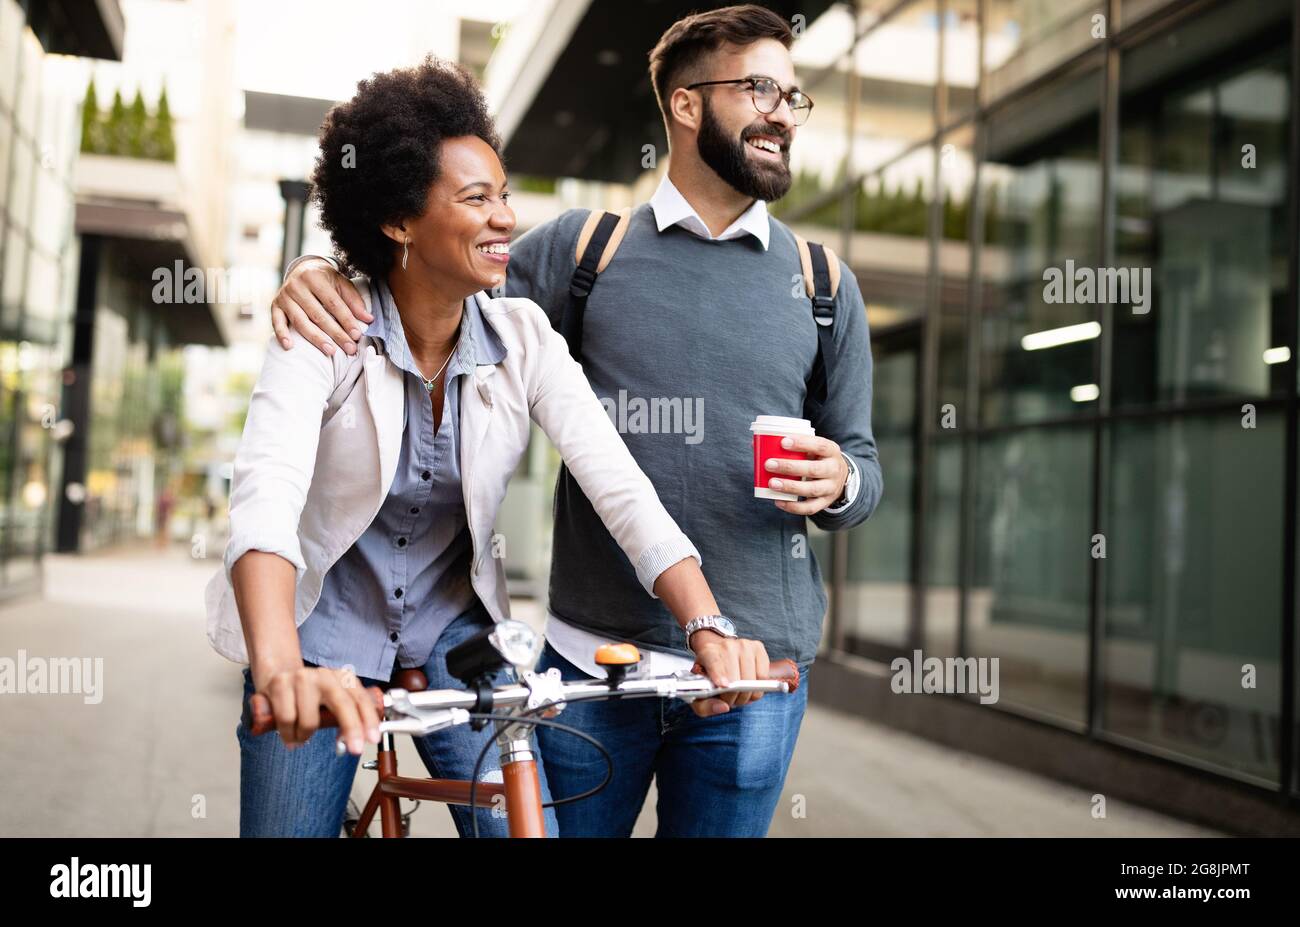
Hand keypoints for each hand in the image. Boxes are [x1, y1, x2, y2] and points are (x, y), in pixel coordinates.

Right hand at [253, 664, 382, 754]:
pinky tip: (288, 733)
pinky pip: (287, 720)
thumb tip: (353, 742)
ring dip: (304, 737)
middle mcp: (324, 675)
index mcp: (341, 678)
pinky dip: (288, 734)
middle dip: (352, 728)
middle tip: (354, 749)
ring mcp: (302, 678)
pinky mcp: (280, 684)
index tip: (373, 738)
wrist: (277, 675)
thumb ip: (343, 718)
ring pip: (309, 720)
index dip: (369, 719)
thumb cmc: (308, 695)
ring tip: (300, 736)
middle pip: (342, 703)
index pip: (360, 698)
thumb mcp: (330, 701)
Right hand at [270, 258, 370, 356]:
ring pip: (300, 321)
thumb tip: (369, 319)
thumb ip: (354, 300)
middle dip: (335, 334)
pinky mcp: (275, 305)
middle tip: (349, 349)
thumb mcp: (341, 283)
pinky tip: (290, 347)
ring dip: (315, 338)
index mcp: (315, 277)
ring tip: (331, 351)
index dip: (346, 320)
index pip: (333, 303)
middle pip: (318, 315)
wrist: (301, 269)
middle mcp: (297, 285)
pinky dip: (282, 335)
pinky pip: (277, 322)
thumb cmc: (325, 280)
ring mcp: (284, 296)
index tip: (357, 335)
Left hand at [688, 632, 769, 716]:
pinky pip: (763, 677)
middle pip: (736, 679)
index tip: (723, 685)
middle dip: (733, 697)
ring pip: (752, 680)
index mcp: (707, 652)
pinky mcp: (758, 648)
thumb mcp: (698, 693)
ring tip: (738, 694)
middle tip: (729, 699)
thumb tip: (724, 707)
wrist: (717, 653)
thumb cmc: (708, 676)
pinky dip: (757, 688)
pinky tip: (748, 687)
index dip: (719, 675)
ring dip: (746, 695)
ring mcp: (744, 645)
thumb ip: (704, 707)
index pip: (715, 663)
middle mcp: (727, 645)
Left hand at [764, 435, 848, 515]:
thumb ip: (791, 445)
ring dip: (790, 487)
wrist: (840, 478)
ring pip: (811, 490)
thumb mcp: (813, 448)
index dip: (802, 443)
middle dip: (789, 467)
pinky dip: (793, 507)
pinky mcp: (825, 502)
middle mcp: (834, 470)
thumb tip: (755, 444)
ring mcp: (830, 488)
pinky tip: (778, 501)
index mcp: (831, 451)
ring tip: (771, 483)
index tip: (783, 442)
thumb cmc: (818, 458)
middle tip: (769, 464)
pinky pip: (810, 508)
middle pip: (813, 469)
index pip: (819, 446)